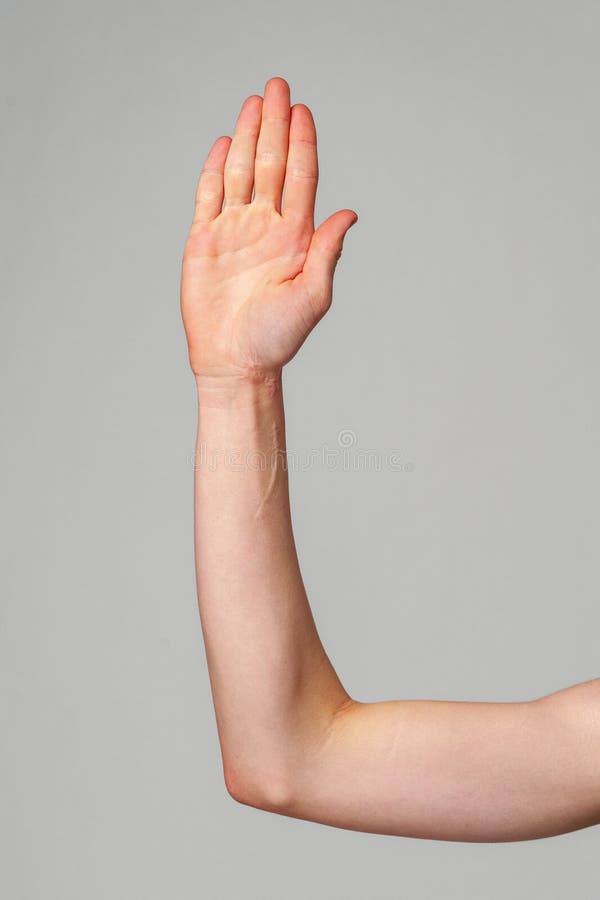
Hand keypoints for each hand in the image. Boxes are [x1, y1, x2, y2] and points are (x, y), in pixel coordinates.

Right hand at [180, 77, 357, 384]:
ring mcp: (234, 231)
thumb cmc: (277, 337)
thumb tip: (350, 213)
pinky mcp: (204, 241)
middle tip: (277, 86)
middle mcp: (266, 227)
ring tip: (253, 103)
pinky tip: (222, 143)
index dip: (301, 143)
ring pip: (241, 172)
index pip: (299, 178)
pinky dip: (214, 169)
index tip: (301, 110)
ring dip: (246, 137)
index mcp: (295, 237)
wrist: (234, 361)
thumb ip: (327, 252)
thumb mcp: (312, 296)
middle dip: (274, 125)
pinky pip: (209, 196)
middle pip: (270, 164)